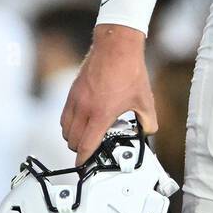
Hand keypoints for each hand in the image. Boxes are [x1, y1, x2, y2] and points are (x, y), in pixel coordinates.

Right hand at [61, 25, 157, 164]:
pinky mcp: (73, 91)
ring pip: (65, 129)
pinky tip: (82, 120)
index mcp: (102, 114)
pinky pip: (64, 115)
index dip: (84, 159)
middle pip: (73, 141)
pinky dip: (70, 124)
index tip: (85, 165)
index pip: (86, 145)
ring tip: (87, 136)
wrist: (117, 47)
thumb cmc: (129, 70)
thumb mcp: (145, 100)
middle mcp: (85, 108)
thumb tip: (148, 132)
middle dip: (80, 150)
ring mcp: (76, 100)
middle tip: (91, 150)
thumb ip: (148, 121)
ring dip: (73, 138)